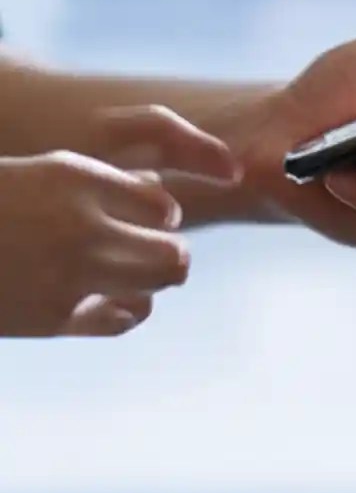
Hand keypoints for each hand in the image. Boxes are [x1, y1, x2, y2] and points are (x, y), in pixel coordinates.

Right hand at [0, 106, 238, 336]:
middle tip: (160, 252)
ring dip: (154, 280)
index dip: (163, 217)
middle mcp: (78, 227)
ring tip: (136, 275)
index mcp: (73, 179)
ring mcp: (69, 276)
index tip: (150, 221)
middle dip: (174, 254)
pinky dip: (127, 308)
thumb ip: (105, 183)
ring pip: (157, 286)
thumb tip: (162, 194)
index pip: (163, 207)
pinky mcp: (55, 319)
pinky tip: (110, 298)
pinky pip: (124, 319)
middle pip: (173, 255)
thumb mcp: (44, 173)